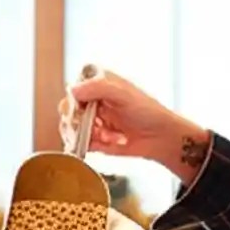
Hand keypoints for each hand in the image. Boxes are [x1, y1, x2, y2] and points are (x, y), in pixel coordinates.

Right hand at [59, 71, 210, 185]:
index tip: (81, 108)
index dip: (74, 100)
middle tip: (91, 125)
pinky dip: (92, 144)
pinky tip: (109, 142)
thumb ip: (98, 87)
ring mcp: (92, 121)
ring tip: (106, 135)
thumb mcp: (123, 94)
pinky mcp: (94, 138)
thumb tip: (73, 91)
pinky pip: (80, 142)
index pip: (73, 89)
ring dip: (87, 133)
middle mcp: (93, 101)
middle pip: (68, 110)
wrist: (161, 138)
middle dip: (77, 120)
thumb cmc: (148, 112)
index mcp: (99, 85)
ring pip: (71, 128)